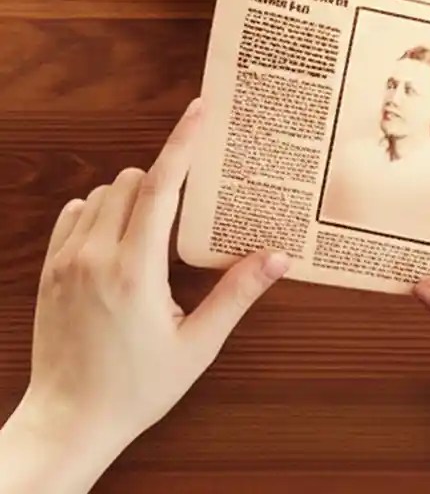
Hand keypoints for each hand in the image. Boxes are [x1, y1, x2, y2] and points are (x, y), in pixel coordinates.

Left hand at [0, 99, 290, 493]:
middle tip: (191, 202)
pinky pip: (73, 216)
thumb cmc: (138, 387)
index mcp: (134, 272)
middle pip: (129, 182)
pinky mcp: (49, 272)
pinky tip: (120, 241)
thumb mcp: (198, 345)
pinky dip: (98, 213)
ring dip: (130, 197)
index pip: (159, 188)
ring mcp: (66, 262)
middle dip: (162, 179)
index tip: (199, 111)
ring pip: (100, 195)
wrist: (70, 420)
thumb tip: (278, 258)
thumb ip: (237, 295)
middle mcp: (95, 257)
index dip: (181, 144)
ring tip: (156, 233)